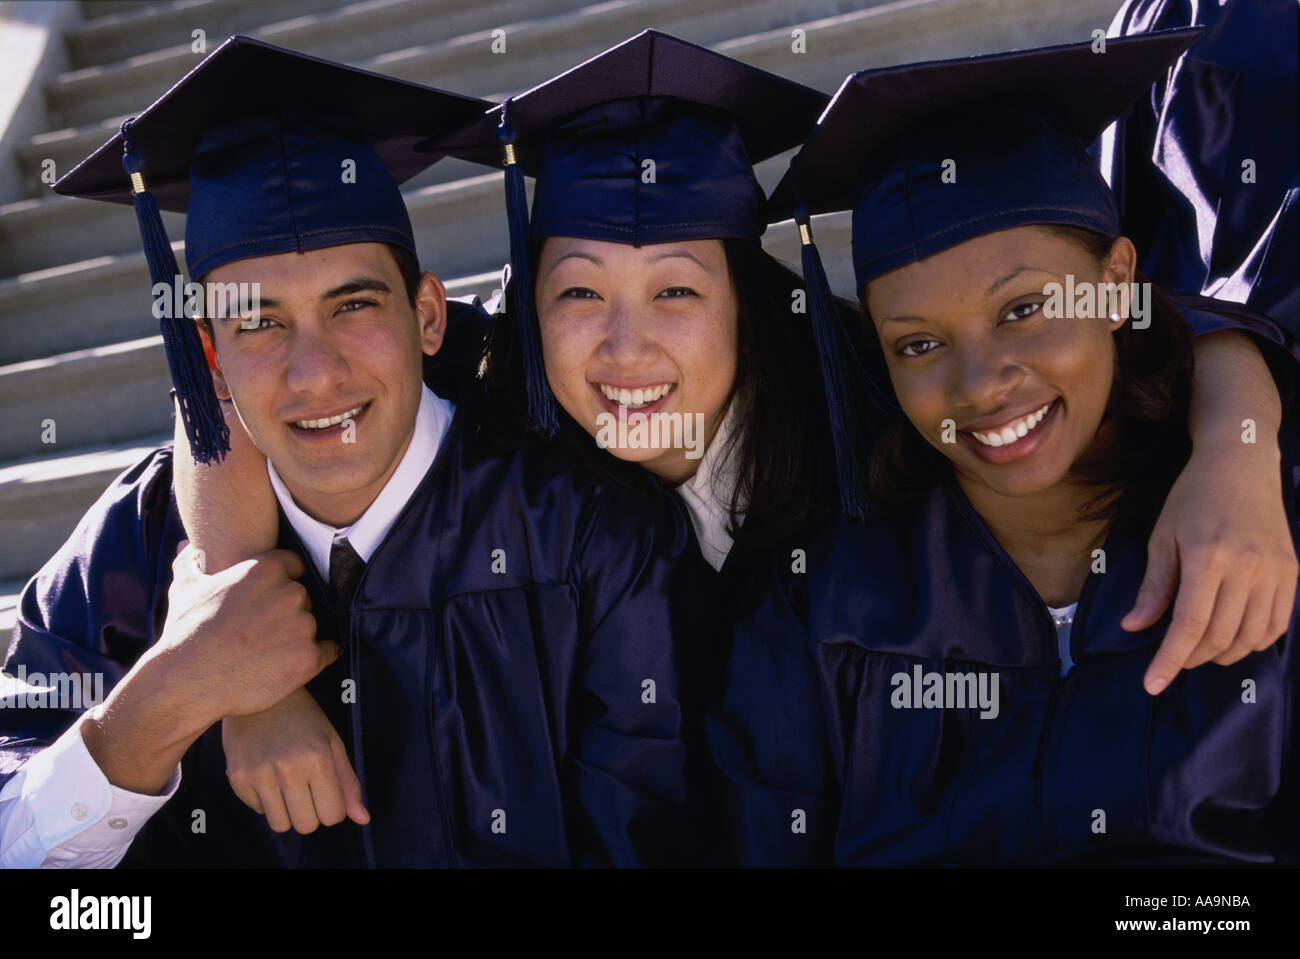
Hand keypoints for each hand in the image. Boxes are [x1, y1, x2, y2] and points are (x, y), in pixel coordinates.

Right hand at [82, 543, 335, 793]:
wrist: (186, 682)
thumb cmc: (184, 633)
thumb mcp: (184, 588)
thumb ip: (191, 562)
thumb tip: (185, 548)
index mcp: (267, 569)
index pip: (294, 565)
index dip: (284, 581)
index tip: (271, 598)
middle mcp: (291, 593)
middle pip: (302, 597)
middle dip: (287, 611)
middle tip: (262, 631)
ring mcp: (303, 625)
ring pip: (311, 625)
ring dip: (297, 636)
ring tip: (267, 652)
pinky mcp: (309, 657)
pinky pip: (328, 651)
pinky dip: (315, 657)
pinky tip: (292, 664)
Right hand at [224, 687, 368, 833]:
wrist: (259, 695)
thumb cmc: (304, 719)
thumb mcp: (332, 743)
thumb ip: (348, 783)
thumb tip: (363, 820)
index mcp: (317, 759)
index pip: (332, 815)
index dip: (332, 808)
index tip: (327, 793)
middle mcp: (288, 769)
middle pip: (306, 826)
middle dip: (311, 814)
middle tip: (307, 790)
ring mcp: (259, 774)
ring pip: (280, 825)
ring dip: (288, 812)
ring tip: (288, 785)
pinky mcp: (237, 778)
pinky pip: (258, 812)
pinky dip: (266, 801)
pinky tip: (269, 776)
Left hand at [1124, 440, 1296, 693]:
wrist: (1240, 465)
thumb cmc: (1193, 498)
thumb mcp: (1162, 537)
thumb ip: (1154, 587)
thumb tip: (1134, 627)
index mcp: (1207, 558)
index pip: (1189, 626)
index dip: (1169, 661)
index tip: (1152, 685)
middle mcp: (1247, 568)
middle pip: (1220, 637)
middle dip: (1191, 657)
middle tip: (1173, 658)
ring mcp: (1275, 571)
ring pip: (1251, 637)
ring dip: (1222, 653)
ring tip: (1200, 649)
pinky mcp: (1292, 572)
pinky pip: (1278, 624)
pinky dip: (1255, 641)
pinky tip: (1234, 638)